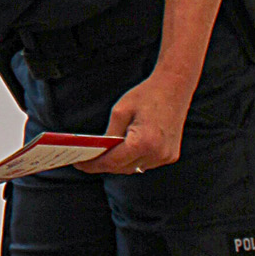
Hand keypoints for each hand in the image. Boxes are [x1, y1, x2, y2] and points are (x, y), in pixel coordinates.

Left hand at [80, 70, 194, 174]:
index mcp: (143, 143)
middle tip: (86, 160)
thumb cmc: (146, 95)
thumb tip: (98, 152)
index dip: (93, 165)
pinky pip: (145, 163)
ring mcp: (166, 157)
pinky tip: (124, 151)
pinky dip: (133, 159)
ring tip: (102, 155)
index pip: (112, 162)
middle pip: (122, 168)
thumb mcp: (120, 111)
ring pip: (134, 168)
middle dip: (103, 164)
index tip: (79, 164)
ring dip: (119, 163)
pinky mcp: (171, 155)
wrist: (174, 87)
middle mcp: (157, 154)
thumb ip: (109, 135)